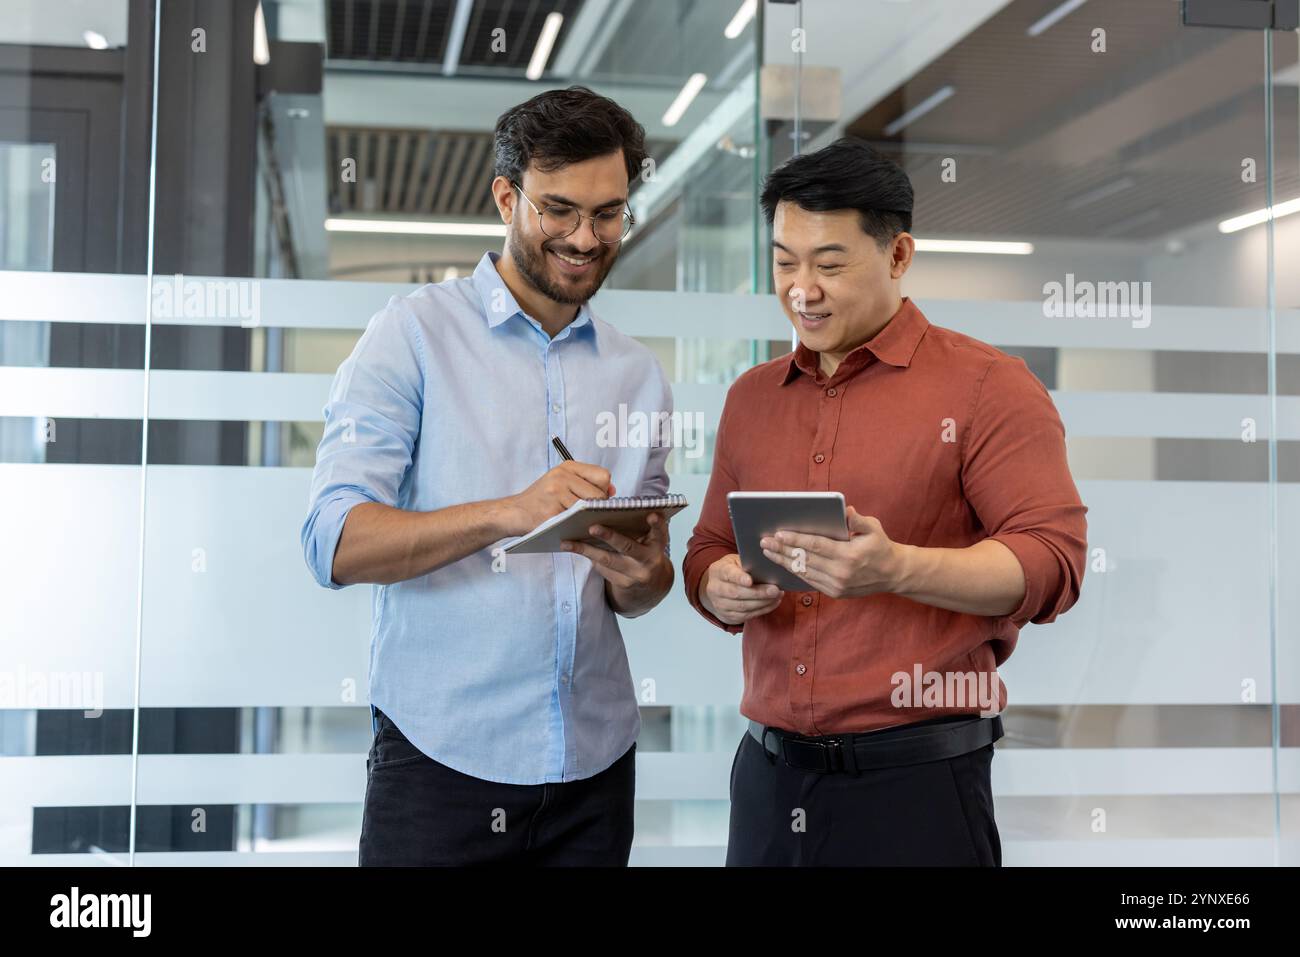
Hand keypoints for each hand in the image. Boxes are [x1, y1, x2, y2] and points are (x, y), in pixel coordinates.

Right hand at [502, 460, 614, 535]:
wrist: (513, 512)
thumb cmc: (541, 500)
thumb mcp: (563, 483)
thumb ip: (588, 483)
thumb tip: (612, 490)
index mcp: (567, 467)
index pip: (603, 475)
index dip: (604, 490)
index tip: (595, 499)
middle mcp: (561, 476)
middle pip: (599, 494)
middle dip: (597, 507)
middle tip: (585, 513)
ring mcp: (555, 493)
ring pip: (588, 509)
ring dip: (586, 518)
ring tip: (574, 519)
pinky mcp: (551, 511)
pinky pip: (575, 521)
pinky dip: (575, 526)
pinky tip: (567, 525)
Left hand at [562, 512, 673, 615]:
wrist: (651, 586)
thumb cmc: (646, 553)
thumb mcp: (650, 541)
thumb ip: (641, 528)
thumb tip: (609, 513)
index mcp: (657, 545)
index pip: (660, 532)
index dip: (657, 524)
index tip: (651, 514)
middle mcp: (648, 560)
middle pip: (627, 546)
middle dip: (609, 536)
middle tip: (592, 527)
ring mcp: (635, 574)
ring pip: (607, 560)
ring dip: (585, 550)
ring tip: (567, 543)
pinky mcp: (623, 584)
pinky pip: (603, 568)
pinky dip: (590, 557)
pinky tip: (576, 549)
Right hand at [700, 553, 781, 625]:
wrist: (719, 588)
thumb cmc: (732, 570)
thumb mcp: (736, 562)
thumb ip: (747, 564)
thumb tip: (767, 569)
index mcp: (717, 571)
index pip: (728, 574)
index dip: (739, 578)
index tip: (750, 581)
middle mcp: (715, 589)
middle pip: (737, 593)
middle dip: (758, 593)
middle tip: (775, 590)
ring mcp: (720, 604)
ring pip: (743, 607)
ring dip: (763, 602)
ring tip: (777, 596)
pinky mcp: (728, 616)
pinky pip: (747, 615)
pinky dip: (762, 609)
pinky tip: (772, 603)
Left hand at [760, 506, 901, 598]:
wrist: (893, 574)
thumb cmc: (881, 547)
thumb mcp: (874, 529)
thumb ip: (858, 520)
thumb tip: (845, 510)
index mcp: (849, 555)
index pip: (816, 546)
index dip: (796, 540)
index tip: (779, 534)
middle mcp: (841, 573)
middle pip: (805, 559)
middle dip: (783, 550)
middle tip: (765, 542)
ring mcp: (837, 585)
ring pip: (804, 572)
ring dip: (784, 562)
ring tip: (769, 552)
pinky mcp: (834, 592)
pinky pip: (810, 581)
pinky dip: (795, 572)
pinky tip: (783, 563)